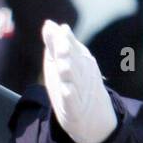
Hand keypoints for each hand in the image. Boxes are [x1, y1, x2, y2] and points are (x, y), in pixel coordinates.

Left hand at [42, 20, 117, 142]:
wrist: (94, 118)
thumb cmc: (75, 84)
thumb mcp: (64, 63)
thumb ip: (56, 44)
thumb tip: (48, 24)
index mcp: (79, 60)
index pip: (71, 47)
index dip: (64, 38)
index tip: (56, 28)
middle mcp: (82, 74)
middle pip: (73, 60)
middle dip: (67, 50)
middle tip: (61, 40)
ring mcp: (79, 91)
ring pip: (73, 79)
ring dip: (68, 70)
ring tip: (62, 63)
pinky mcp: (75, 109)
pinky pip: (72, 102)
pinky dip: (70, 96)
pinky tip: (66, 90)